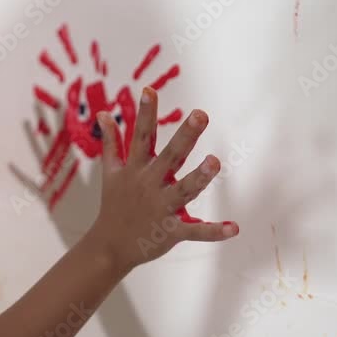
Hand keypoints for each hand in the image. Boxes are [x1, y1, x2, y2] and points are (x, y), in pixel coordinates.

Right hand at [91, 87, 238, 272]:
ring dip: (199, 177)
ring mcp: (160, 208)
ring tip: (215, 162)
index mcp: (136, 169)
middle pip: (169, 156)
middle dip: (185, 136)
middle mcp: (149, 184)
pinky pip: (195, 231)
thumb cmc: (114, 204)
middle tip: (200, 114)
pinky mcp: (170, 231)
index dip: (145, 113)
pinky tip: (233, 228)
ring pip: (183, 190)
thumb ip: (111, 142)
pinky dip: (213, 231)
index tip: (150, 90)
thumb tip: (103, 114)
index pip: (141, 136)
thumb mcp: (111, 172)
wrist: (109, 246)